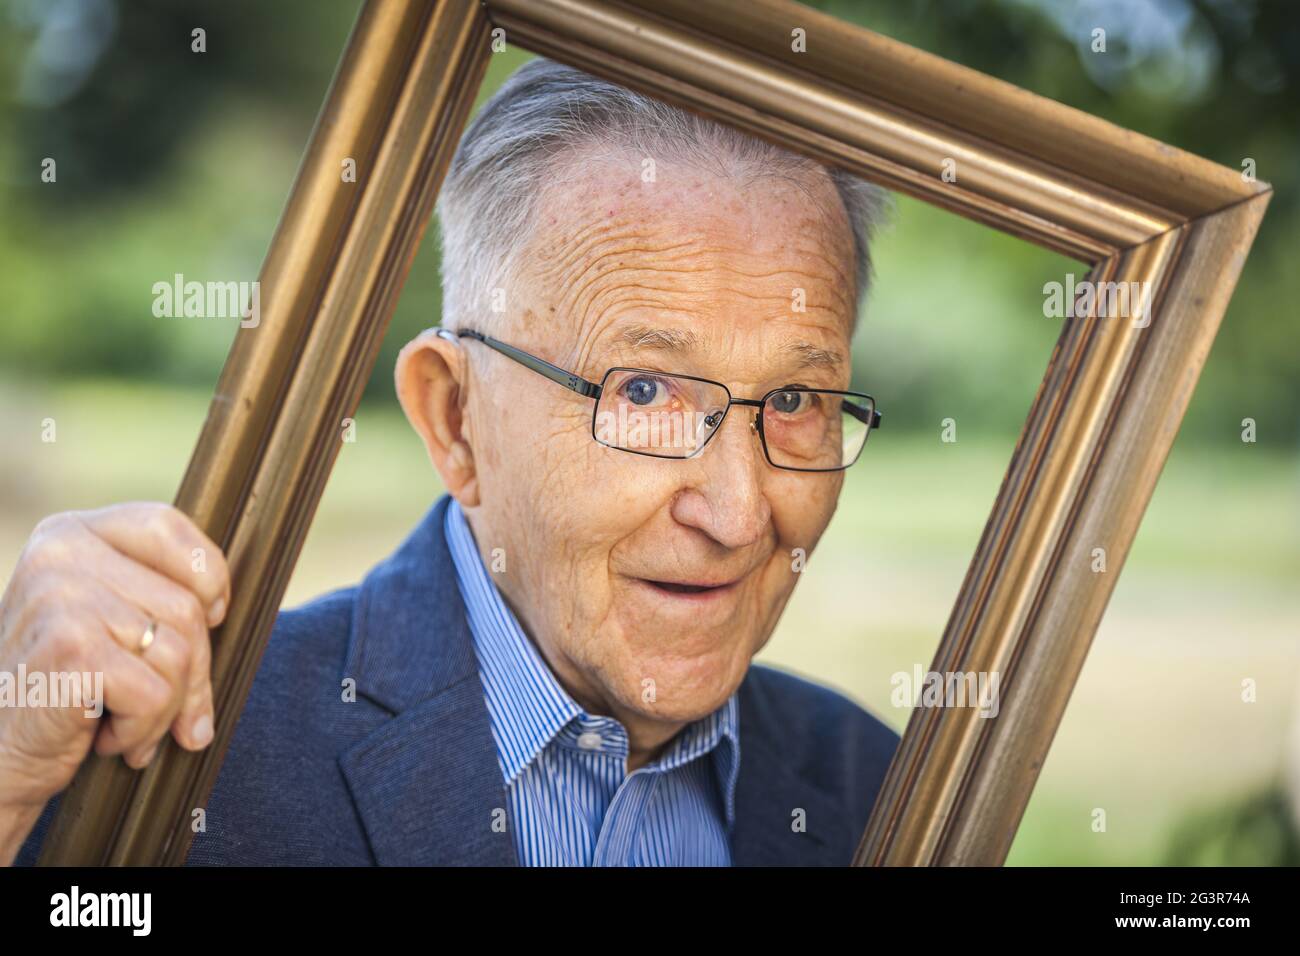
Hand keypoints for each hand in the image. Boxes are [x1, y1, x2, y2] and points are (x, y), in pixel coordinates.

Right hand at [0, 502, 228, 861]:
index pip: (166, 527)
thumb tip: (226, 609)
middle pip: (186, 604)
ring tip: (126, 724)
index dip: (207, 574)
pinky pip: (156, 693)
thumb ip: (157, 597)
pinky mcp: (72, 648)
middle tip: (174, 711)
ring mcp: (61, 597)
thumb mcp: (108, 623)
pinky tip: (104, 737)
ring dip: (166, 708)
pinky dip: (142, 729)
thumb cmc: (62, 687)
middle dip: (194, 670)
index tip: (213, 615)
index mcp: (67, 533)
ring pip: (178, 652)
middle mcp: (60, 555)